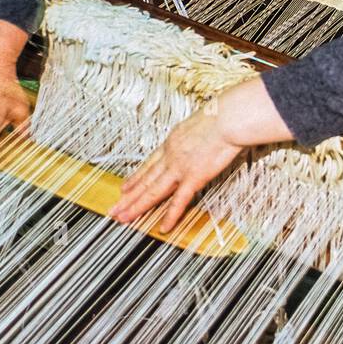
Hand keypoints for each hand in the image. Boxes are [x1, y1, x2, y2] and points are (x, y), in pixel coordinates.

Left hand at [108, 104, 242, 231]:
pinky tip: (163, 227)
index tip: (125, 187)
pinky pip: (179, 201)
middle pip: (145, 180)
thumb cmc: (220, 116)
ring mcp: (180, 168)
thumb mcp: (197, 122)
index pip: (149, 164)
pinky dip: (170, 216)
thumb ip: (192, 134)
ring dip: (137, 206)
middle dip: (128, 197)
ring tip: (124, 217)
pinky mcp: (194, 178)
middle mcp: (171, 156)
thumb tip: (196, 136)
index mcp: (172, 142)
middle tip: (115, 209)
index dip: (135, 178)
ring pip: (153, 192)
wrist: (227, 118)